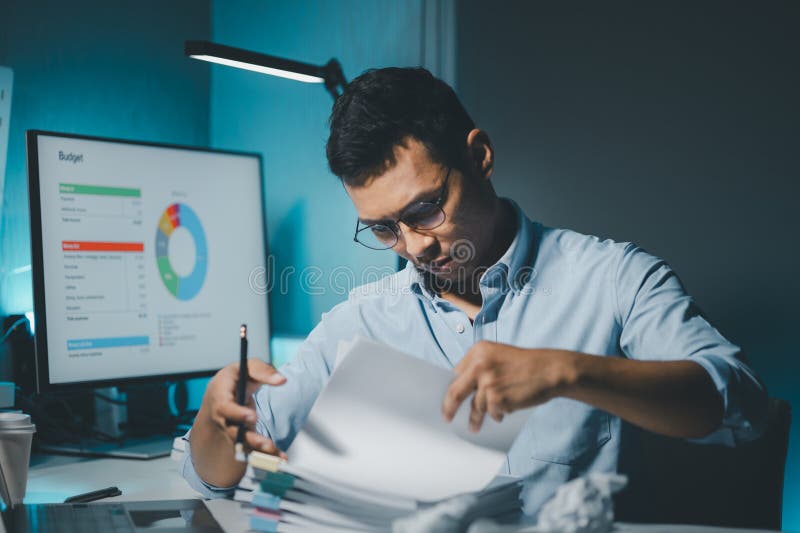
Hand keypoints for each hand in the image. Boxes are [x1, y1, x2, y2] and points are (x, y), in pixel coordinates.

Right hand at [202, 358, 287, 457]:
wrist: (222, 392)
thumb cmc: (235, 377)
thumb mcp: (247, 367)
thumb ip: (264, 371)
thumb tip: (282, 380)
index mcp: (220, 395)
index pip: (224, 407)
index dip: (237, 414)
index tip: (253, 417)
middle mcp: (222, 415)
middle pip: (232, 431)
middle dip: (249, 439)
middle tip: (266, 444)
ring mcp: (230, 428)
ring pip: (242, 443)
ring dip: (258, 450)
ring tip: (274, 451)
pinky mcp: (240, 436)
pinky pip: (252, 448)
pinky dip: (266, 454)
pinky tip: (281, 457)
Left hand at [441, 341, 576, 431]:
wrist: (551, 369)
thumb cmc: (526, 365)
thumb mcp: (499, 356)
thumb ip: (480, 368)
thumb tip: (461, 391)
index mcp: (478, 350)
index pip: (455, 373)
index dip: (449, 388)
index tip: (444, 400)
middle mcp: (479, 364)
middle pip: (455, 391)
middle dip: (449, 407)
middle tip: (446, 418)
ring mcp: (488, 382)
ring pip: (475, 406)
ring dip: (476, 418)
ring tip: (475, 427)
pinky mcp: (497, 398)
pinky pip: (492, 413)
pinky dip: (497, 415)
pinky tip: (505, 411)